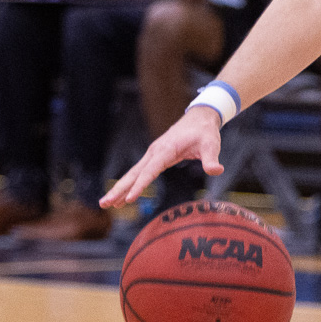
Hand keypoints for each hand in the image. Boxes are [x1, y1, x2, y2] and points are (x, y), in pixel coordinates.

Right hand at [100, 106, 224, 206]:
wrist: (200, 118)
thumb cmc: (205, 132)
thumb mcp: (211, 144)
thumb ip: (211, 159)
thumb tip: (216, 171)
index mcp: (166, 149)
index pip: (150, 170)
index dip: (140, 185)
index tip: (130, 199)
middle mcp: (155, 151)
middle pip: (134, 173)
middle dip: (119, 188)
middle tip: (104, 203)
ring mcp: (153, 154)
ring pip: (134, 173)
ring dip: (120, 187)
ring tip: (107, 204)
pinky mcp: (155, 156)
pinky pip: (140, 172)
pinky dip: (129, 183)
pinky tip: (123, 196)